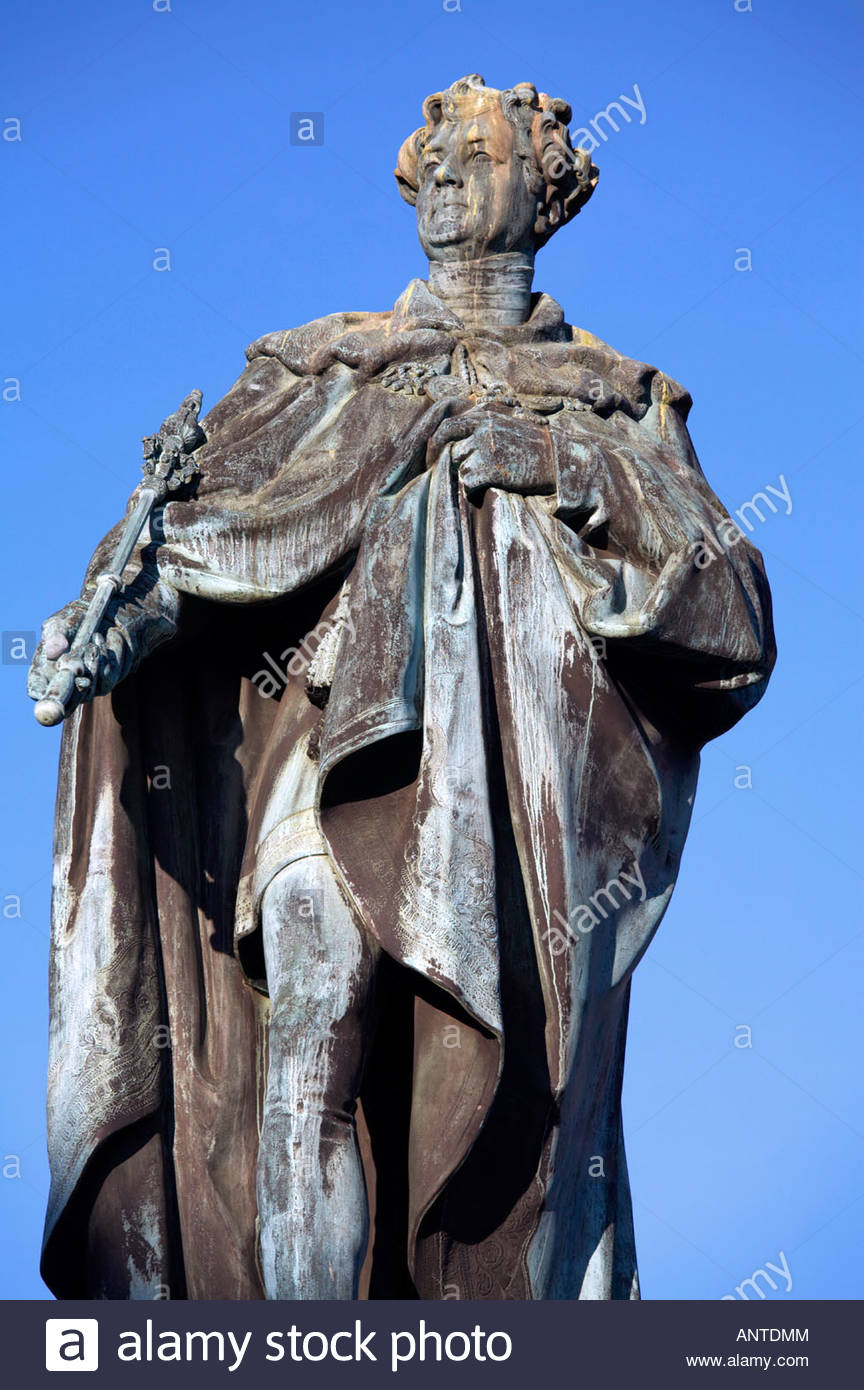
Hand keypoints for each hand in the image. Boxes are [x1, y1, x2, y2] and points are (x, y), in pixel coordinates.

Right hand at [27, 598, 133, 704]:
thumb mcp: (64, 621)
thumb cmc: (79, 617)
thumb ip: (56, 633)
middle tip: (75, 668)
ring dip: (90, 665)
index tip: (51, 685)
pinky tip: (101, 641)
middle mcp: (64, 682)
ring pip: (87, 692)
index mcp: (45, 669)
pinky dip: (104, 660)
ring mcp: (86, 685)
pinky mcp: (106, 682)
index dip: (43, 693)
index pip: (37, 690)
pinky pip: (106, 680)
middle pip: (63, 704)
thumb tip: (52, 652)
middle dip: (70, 689)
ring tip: (92, 639)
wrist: (112, 614)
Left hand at [429, 403, 555, 499]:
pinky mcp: (491, 469)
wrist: (559, 458)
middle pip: (452, 450)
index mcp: (486, 415)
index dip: (437, 443)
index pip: (448, 426)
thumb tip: (460, 440)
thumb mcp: (510, 423)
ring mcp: (487, 448)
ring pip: (460, 468)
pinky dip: (472, 492)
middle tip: (448, 476)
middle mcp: (483, 428)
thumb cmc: (535, 445)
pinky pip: (468, 484)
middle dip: (448, 464)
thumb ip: (486, 426)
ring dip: (468, 478)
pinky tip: (482, 493)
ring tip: (482, 484)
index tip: (434, 456)